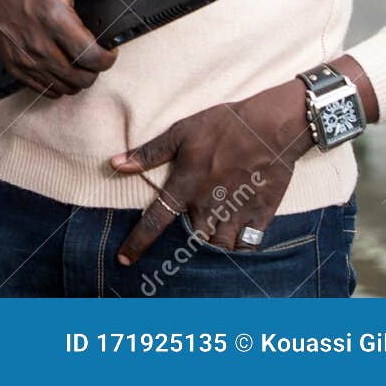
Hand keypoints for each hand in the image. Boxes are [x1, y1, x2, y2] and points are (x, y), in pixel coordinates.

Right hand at [0, 0, 119, 97]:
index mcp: (55, 19)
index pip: (90, 56)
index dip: (107, 59)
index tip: (109, 51)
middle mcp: (39, 43)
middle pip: (80, 78)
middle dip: (94, 70)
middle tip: (94, 56)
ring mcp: (25, 58)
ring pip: (64, 88)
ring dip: (77, 79)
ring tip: (78, 63)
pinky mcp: (14, 65)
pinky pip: (44, 90)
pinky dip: (57, 84)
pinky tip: (60, 68)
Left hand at [110, 80, 312, 264]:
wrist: (269, 127)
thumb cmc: (222, 126)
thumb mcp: (180, 133)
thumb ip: (148, 153)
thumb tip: (115, 164)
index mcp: (184, 187)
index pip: (155, 222)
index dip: (137, 242)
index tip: (124, 260)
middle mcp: (207, 206)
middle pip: (191, 242)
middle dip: (185, 249)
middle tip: (182, 249)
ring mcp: (235, 214)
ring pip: (219, 248)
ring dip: (212, 250)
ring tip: (209, 247)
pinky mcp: (260, 215)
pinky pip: (248, 246)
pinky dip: (240, 251)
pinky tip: (236, 245)